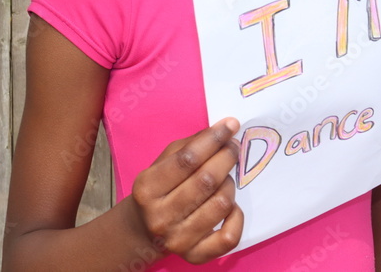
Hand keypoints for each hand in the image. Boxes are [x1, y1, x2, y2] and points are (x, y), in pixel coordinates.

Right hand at [129, 118, 243, 263]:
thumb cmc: (157, 190)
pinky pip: (229, 236)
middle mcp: (160, 216)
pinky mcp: (195, 256)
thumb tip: (221, 131)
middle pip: (206, 181)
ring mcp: (178, 239)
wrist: (143, 230)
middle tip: (234, 147)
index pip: (186, 160)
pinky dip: (237, 217)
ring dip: (229, 185)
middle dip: (226, 158)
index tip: (230, 125)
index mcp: (147, 188)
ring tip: (225, 178)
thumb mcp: (161, 164)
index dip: (212, 140)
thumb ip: (187, 147)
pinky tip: (231, 207)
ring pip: (220, 205)